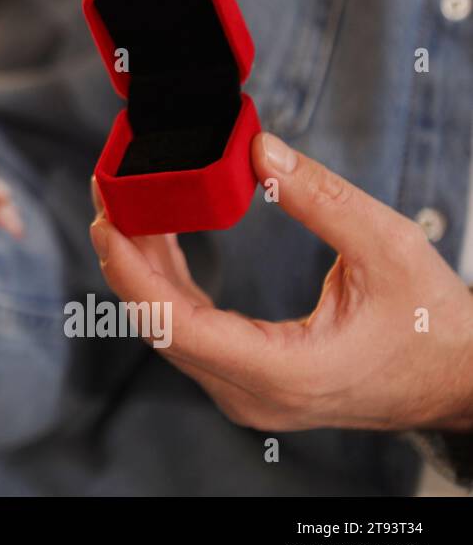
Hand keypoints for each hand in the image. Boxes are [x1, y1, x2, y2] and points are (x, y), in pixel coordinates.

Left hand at [91, 132, 472, 431]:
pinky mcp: (249, 380)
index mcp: (280, 371)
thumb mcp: (387, 247)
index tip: (107, 219)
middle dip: (125, 256)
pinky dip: (169, 282)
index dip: (131, 270)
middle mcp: (251, 394)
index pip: (174, 324)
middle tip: (108, 192)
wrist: (461, 381)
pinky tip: (160, 237)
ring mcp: (246, 393)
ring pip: (169, 328)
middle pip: (158, 325)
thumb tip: (259, 150)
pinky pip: (190, 330)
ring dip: (143, 266)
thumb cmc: (433, 324)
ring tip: (127, 203)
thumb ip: (321, 198)